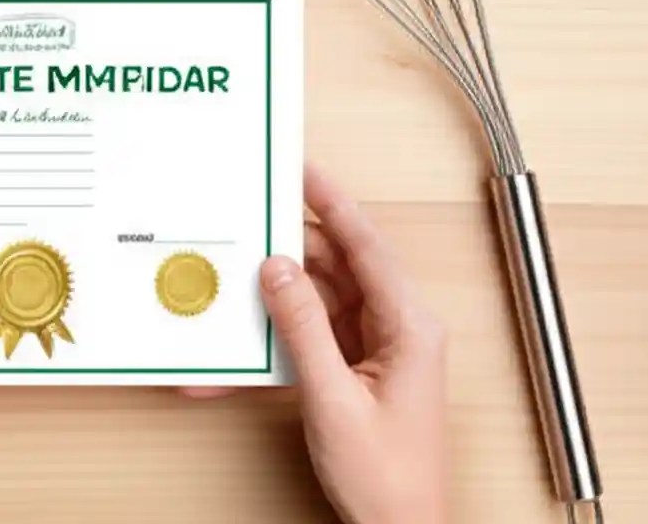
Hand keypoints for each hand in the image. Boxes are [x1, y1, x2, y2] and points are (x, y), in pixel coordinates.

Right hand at [184, 165, 447, 523]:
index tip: (303, 170)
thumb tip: (277, 271)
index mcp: (409, 326)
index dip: (333, 203)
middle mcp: (397, 328)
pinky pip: (314, 332)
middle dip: (293, 243)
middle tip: (253, 214)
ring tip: (238, 271)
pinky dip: (279, 332)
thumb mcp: (333, 398)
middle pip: (340, 266)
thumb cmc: (388, 476)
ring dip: (279, 291)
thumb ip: (303, 329)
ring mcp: (377, 347)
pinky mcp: (357, 366)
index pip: (367, 246)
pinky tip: (247, 334)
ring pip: (322, 296)